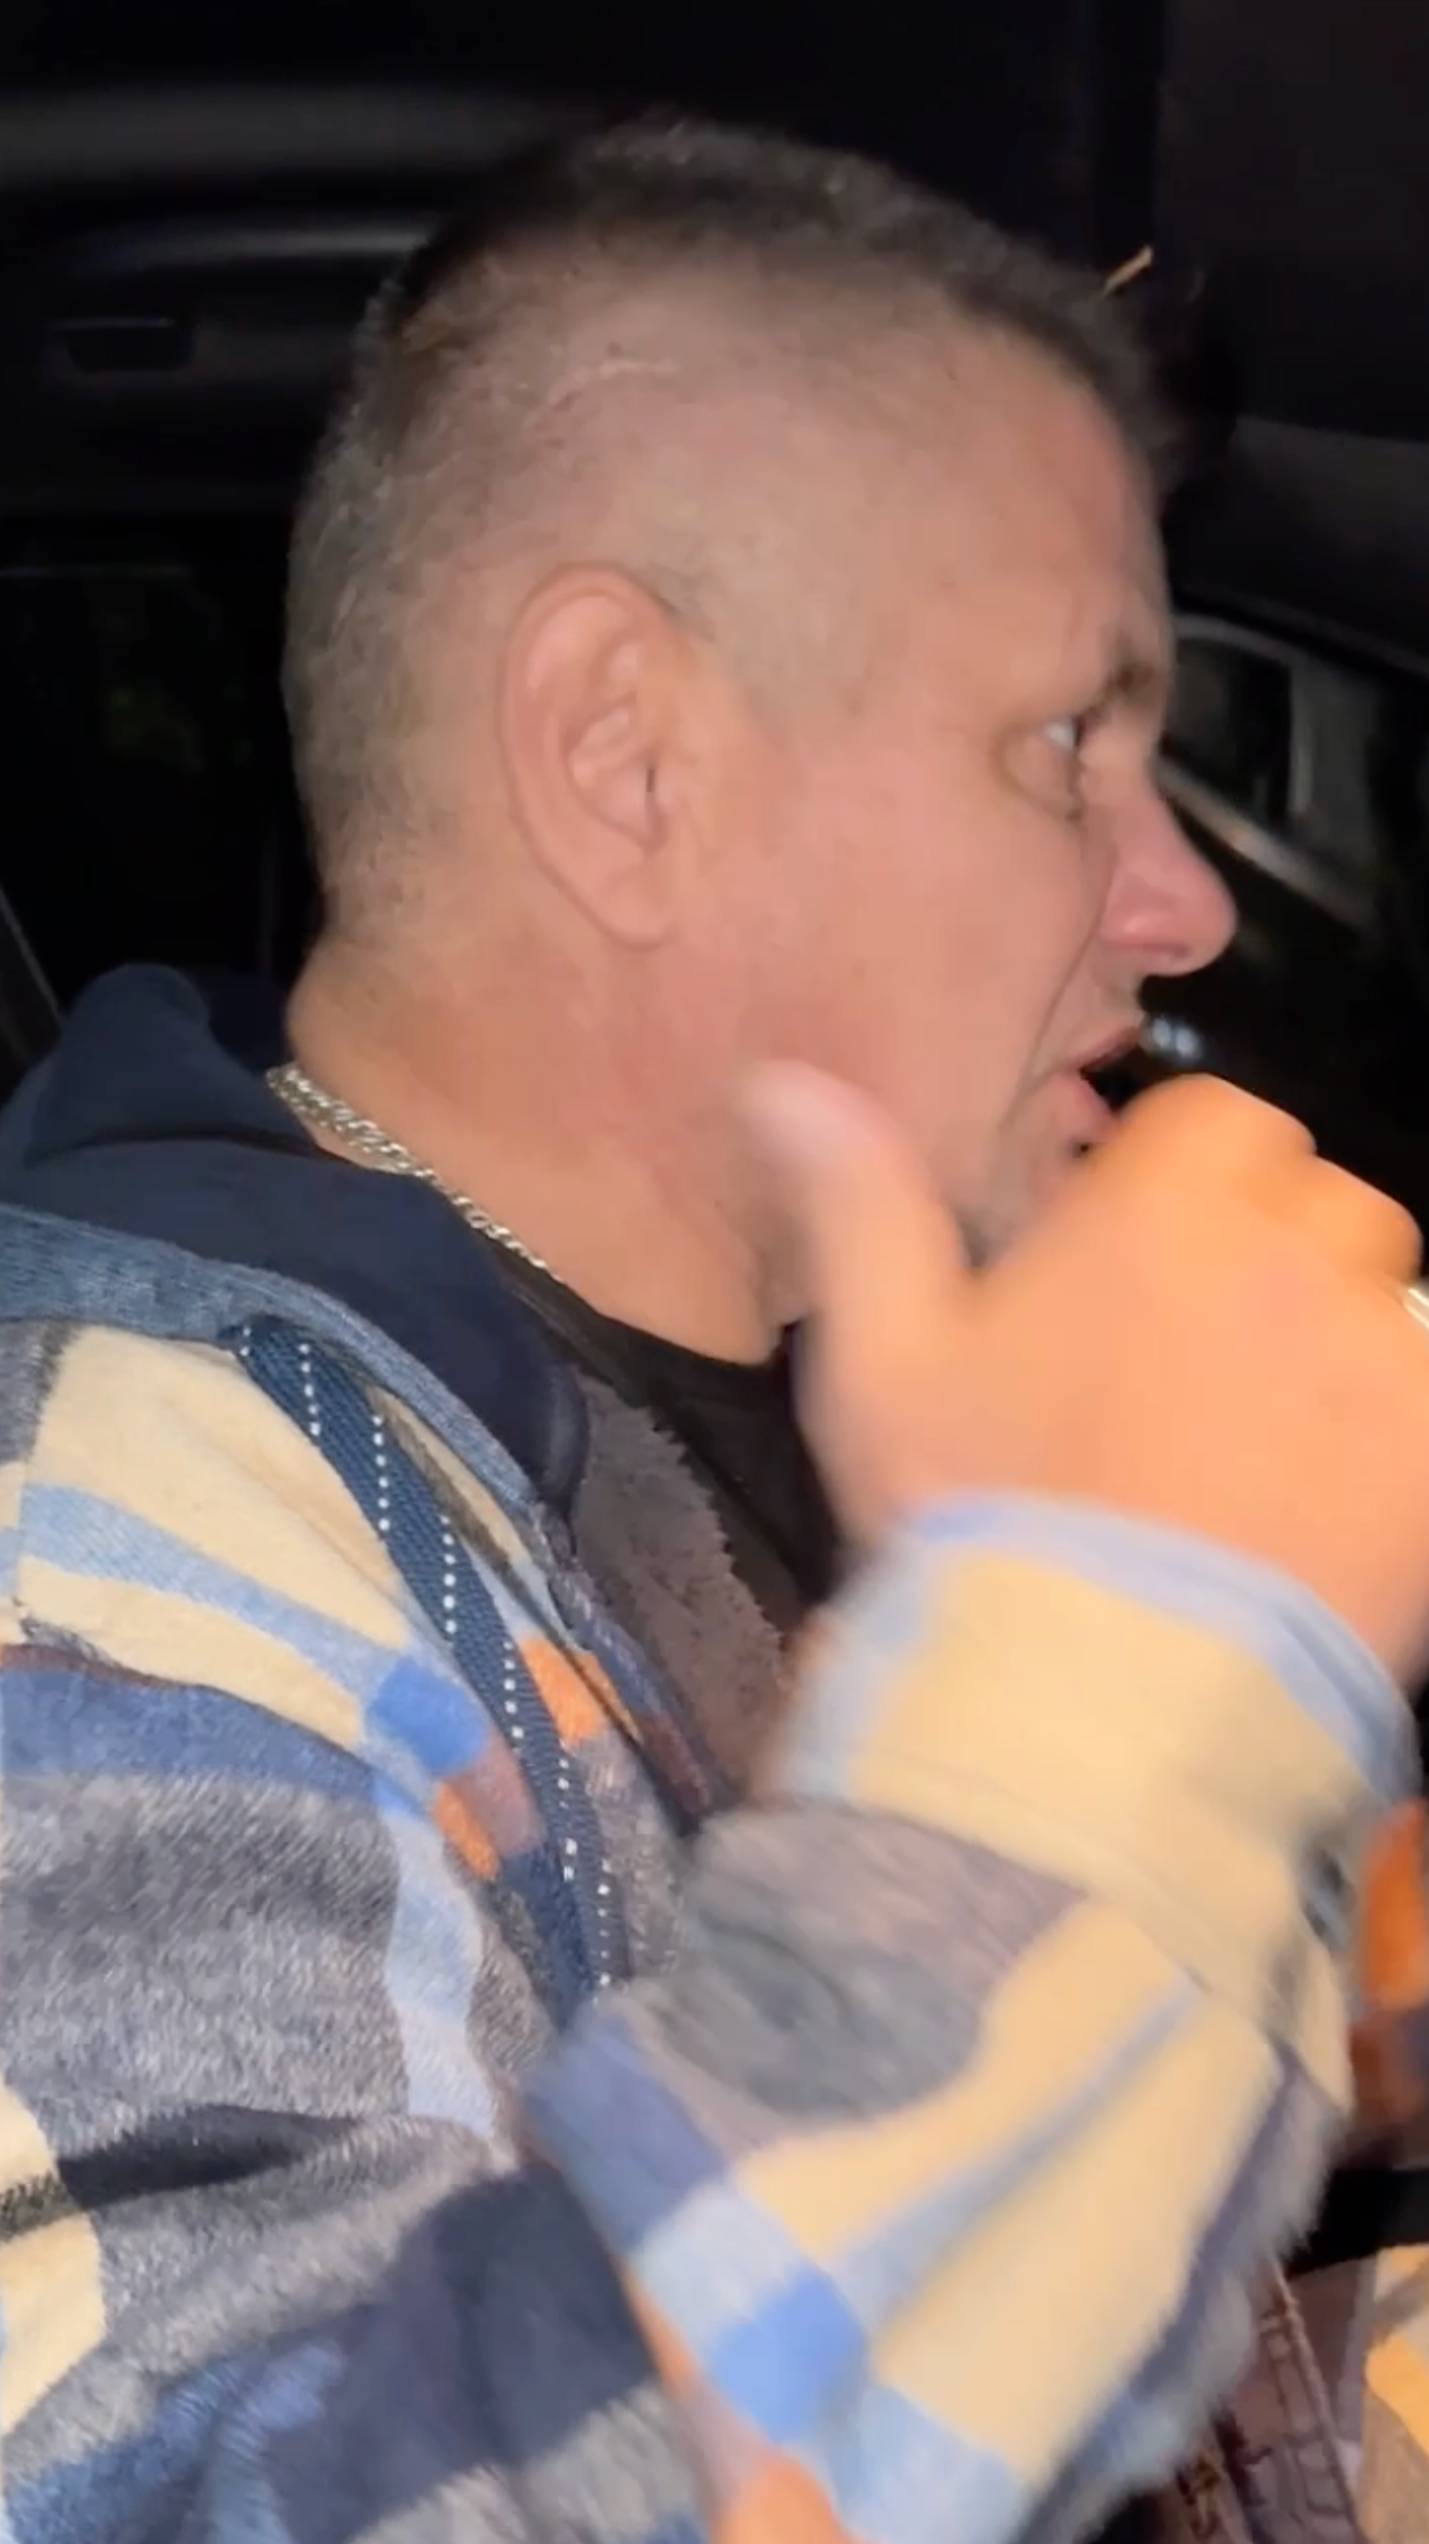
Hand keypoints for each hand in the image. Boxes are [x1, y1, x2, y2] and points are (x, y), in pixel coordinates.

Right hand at [748, 1068, 1428, 1680]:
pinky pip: (1422, 1399)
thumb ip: (857, 1206)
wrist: (1093, 1702)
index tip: (1134, 1261)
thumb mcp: (881, 1362)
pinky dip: (1387, 1435)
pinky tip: (1317, 1500)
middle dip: (1264, 1252)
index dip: (1178, 1182)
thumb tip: (783, 1080)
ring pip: (1382, 1296)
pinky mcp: (1428, 1455)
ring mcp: (1373, 1359)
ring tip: (1257, 1438)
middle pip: (1314, 1202)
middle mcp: (1286, 1256)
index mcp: (1157, 1212)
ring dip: (1330, 1337)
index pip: (1219, 1121)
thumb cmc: (977, 1520)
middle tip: (1188, 1361)